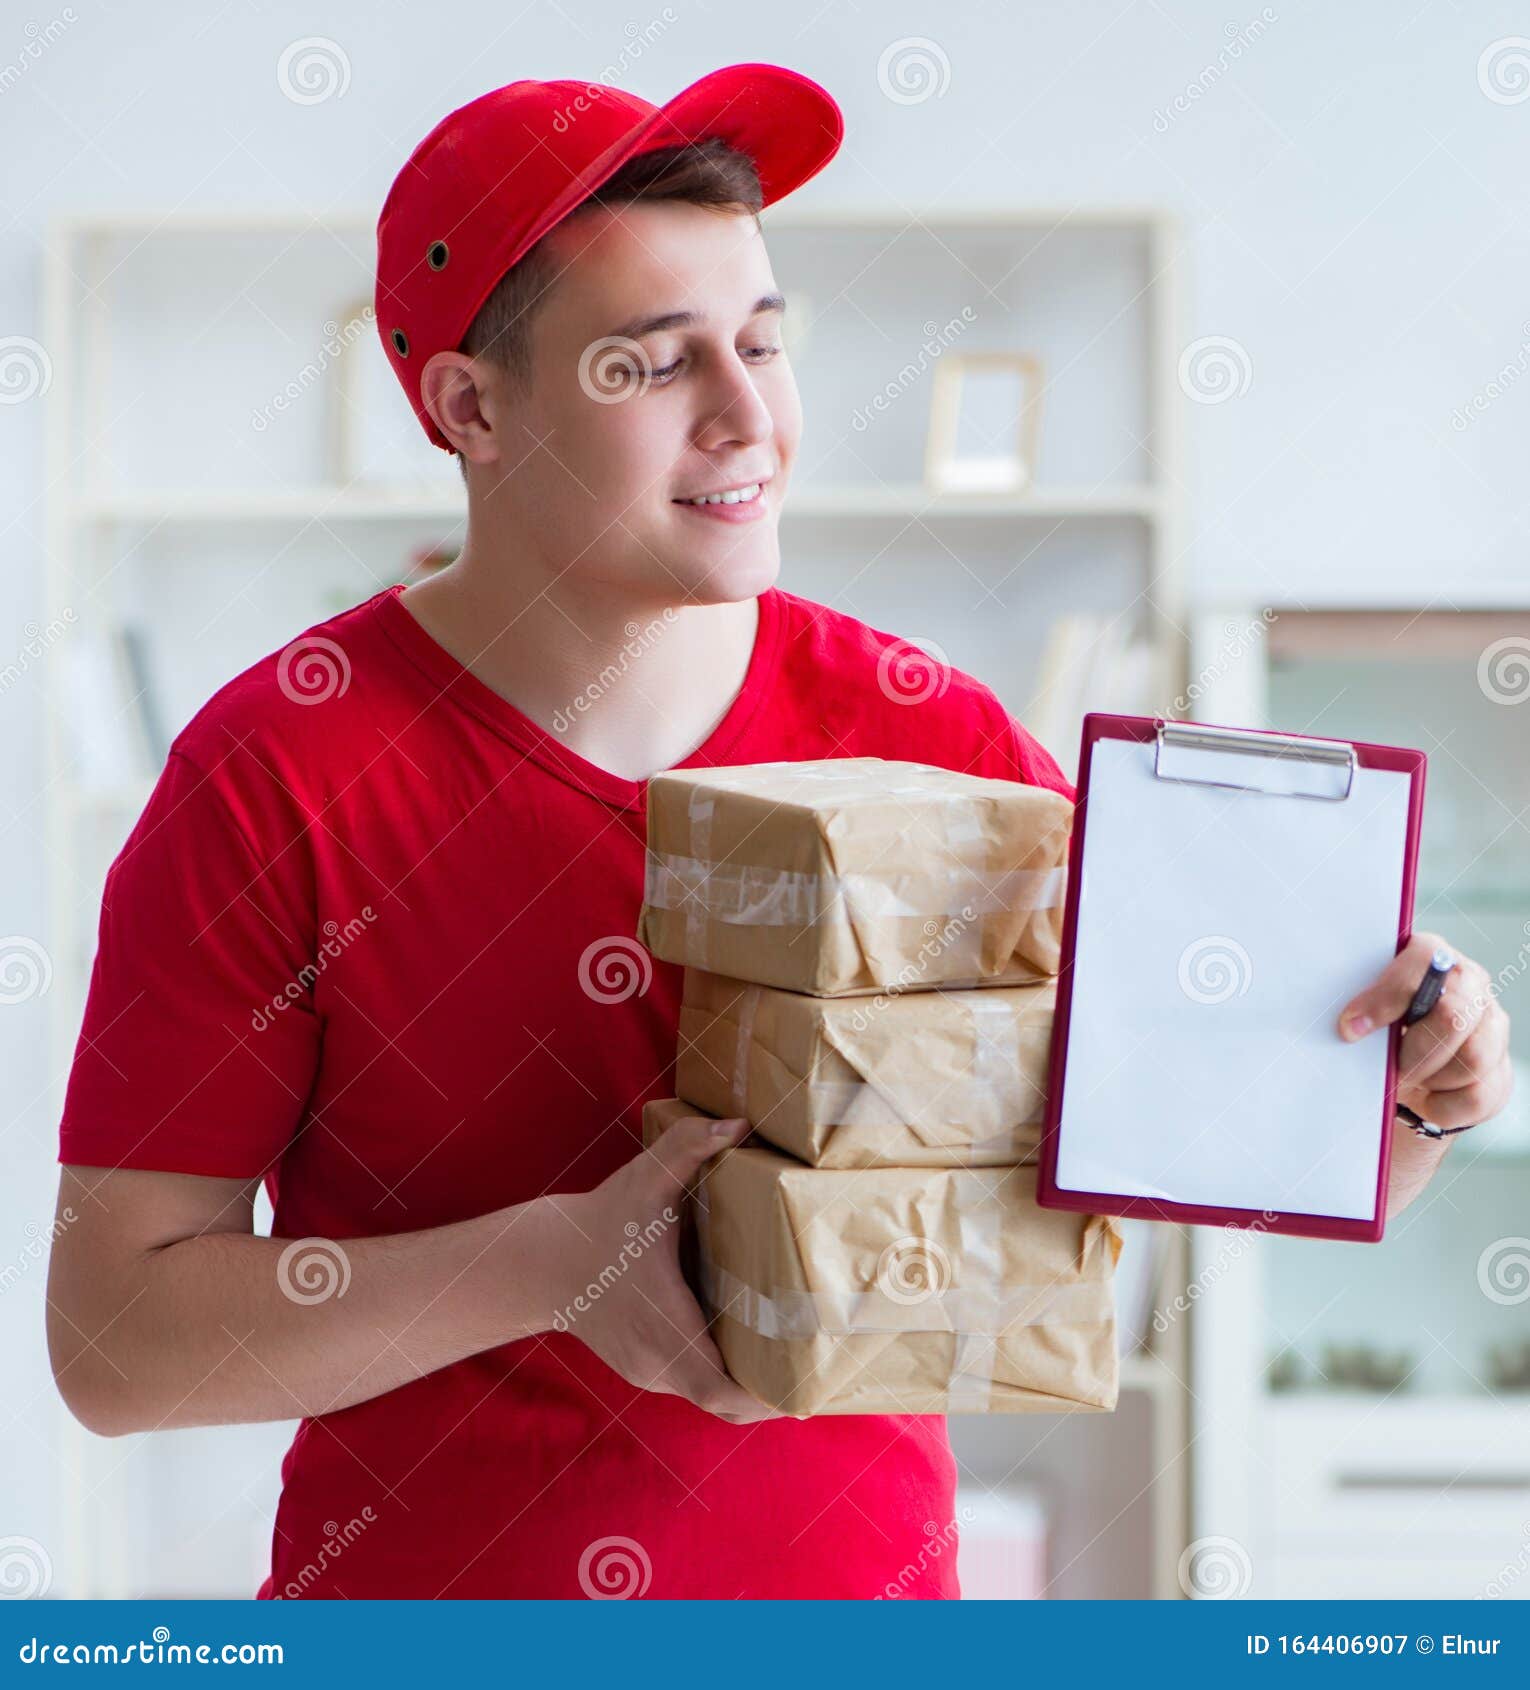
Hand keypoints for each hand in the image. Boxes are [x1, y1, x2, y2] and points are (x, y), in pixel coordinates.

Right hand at [546, 1113, 783, 1423]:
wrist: (540, 1262)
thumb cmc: (599, 1223)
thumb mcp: (643, 1180)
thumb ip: (688, 1148)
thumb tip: (738, 1125)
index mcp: (665, 1326)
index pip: (721, 1390)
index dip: (765, 1397)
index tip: (805, 1387)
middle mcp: (658, 1361)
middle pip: (726, 1401)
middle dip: (772, 1391)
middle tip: (817, 1365)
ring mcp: (648, 1371)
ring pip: (710, 1395)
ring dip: (749, 1384)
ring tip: (797, 1356)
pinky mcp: (644, 1368)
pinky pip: (694, 1384)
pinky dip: (725, 1374)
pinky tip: (753, 1346)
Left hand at [1337, 931, 1514, 1215]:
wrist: (1399, 1076)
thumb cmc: (1372, 1032)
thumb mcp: (1358, 1010)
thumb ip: (1351, 1003)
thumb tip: (1328, 1021)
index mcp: (1431, 955)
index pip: (1423, 963)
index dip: (1385, 999)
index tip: (1349, 1028)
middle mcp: (1470, 985)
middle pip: (1453, 1016)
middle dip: (1411, 1052)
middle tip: (1387, 1069)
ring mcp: (1491, 1027)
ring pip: (1472, 1059)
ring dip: (1429, 1077)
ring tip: (1404, 1079)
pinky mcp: (1499, 1071)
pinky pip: (1478, 1093)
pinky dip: (1443, 1105)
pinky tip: (1425, 1101)